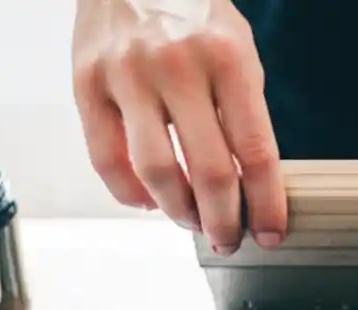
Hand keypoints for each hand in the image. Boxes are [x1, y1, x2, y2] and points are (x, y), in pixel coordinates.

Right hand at [72, 0, 286, 253]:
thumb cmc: (192, 13)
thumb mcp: (237, 49)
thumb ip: (243, 111)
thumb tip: (252, 185)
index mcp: (227, 57)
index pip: (256, 151)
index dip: (267, 203)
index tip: (271, 232)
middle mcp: (176, 65)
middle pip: (209, 171)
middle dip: (225, 220)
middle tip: (230, 239)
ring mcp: (126, 74)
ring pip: (155, 172)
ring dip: (179, 211)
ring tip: (194, 221)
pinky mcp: (86, 83)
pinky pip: (106, 158)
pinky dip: (130, 192)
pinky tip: (149, 200)